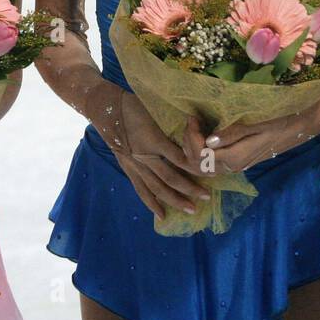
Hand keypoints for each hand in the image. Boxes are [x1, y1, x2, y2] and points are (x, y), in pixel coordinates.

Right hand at [114, 93, 210, 220]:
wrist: (106, 109)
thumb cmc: (134, 104)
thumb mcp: (157, 109)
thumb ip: (174, 122)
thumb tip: (198, 128)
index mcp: (153, 139)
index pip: (180, 158)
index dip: (197, 167)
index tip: (213, 172)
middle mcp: (144, 155)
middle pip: (170, 177)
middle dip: (190, 188)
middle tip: (207, 196)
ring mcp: (135, 164)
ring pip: (156, 187)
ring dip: (174, 200)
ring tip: (190, 210)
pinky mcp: (128, 169)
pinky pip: (141, 189)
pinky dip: (151, 203)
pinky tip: (162, 215)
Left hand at [200, 110, 315, 172]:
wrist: (302, 124)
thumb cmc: (281, 118)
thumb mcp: (257, 122)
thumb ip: (233, 133)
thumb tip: (209, 140)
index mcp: (236, 157)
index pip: (201, 155)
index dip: (191, 137)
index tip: (192, 116)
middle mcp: (233, 166)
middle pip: (198, 166)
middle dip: (188, 144)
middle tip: (191, 121)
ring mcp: (236, 166)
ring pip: (203, 168)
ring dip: (193, 150)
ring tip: (195, 128)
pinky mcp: (238, 161)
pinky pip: (212, 164)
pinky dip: (201, 153)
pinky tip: (204, 135)